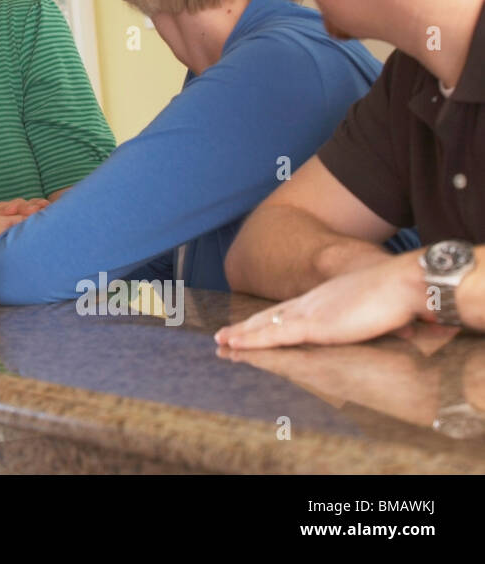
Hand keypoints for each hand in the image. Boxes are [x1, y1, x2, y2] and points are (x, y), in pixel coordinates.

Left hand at [215, 252, 427, 348]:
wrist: (406, 283)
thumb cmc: (401, 297)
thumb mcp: (381, 310)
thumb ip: (379, 318)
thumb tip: (400, 330)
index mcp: (325, 299)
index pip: (288, 311)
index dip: (267, 320)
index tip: (250, 326)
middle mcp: (312, 303)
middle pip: (269, 316)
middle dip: (246, 327)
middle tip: (223, 336)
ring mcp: (310, 313)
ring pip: (264, 326)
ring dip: (241, 335)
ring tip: (221, 342)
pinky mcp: (314, 325)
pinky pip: (273, 335)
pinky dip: (251, 341)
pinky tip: (234, 345)